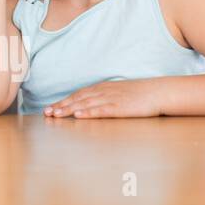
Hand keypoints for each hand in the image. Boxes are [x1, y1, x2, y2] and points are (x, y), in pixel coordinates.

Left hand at [44, 79, 162, 117]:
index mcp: (102, 88)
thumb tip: (92, 105)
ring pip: (85, 104)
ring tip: (56, 114)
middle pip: (77, 99)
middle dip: (61, 106)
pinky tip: (78, 116)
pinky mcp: (120, 107)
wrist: (158, 92)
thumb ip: (104, 97)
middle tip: (46, 113)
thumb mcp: (118, 92)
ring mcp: (111, 99)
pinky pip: (101, 110)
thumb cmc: (139, 94)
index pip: (78, 95)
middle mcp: (103, 92)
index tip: (50, 108)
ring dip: (69, 109)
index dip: (63, 102)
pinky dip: (88, 112)